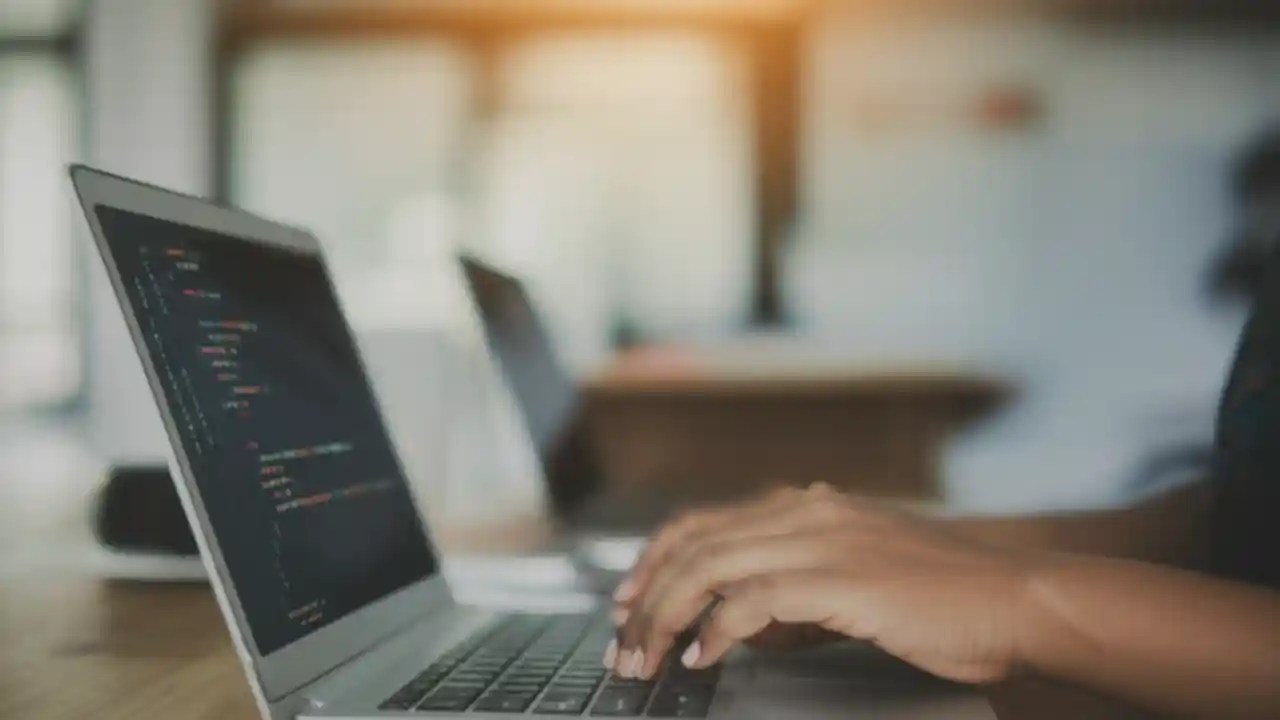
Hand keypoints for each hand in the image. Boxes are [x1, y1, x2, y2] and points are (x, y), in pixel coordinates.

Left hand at [606, 484, 1040, 684]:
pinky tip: (701, 656)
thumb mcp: (857, 586)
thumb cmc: (947, 599)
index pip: (706, 523)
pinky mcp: (839, 578)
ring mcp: (823, 540)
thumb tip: (740, 627)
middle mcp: (808, 512)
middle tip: (624, 643)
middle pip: (695, 544)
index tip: (628, 597)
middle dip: (646, 595)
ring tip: (646, 658)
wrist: (1017, 599)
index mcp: (811, 508)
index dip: (656, 559)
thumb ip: (796, 598)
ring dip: (666, 615)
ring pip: (711, 567)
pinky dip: (716, 629)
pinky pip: (752, 600)